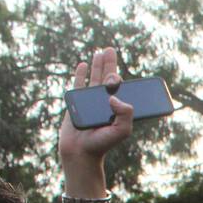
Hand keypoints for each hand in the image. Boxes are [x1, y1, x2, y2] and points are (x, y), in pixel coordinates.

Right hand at [58, 47, 133, 202]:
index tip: (123, 73)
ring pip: (95, 79)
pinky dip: (81, 73)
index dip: (123, 80)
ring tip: (101, 51)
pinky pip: (79, 84)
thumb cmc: (103, 144)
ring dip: (98, 64)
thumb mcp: (122, 131)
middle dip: (110, 64)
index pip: (123, 90)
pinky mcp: (77, 102)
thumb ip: (125, 114)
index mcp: (118, 110)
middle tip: (111, 50)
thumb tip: (114, 96)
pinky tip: (84, 64)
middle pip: (109, 79)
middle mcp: (106, 104)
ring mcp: (91, 102)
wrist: (81, 152)